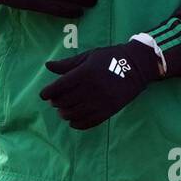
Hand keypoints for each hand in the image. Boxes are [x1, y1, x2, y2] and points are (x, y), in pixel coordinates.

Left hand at [39, 40, 160, 129]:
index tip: (43, 95)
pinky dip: (78, 124)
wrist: (137, 66)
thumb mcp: (88, 56)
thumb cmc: (110, 58)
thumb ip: (67, 64)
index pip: (60, 86)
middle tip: (55, 102)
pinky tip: (73, 121)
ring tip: (63, 112)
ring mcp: (101, 101)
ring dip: (65, 114)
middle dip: (56, 103)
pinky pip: (89, 122)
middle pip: (65, 101)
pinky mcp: (109, 111)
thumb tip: (47, 66)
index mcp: (85, 72)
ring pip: (75, 113)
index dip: (48, 92)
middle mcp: (92, 88)